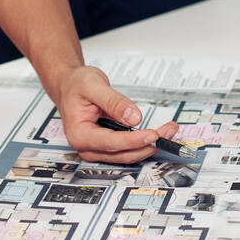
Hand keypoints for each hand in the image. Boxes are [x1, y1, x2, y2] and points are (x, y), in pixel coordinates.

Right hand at [47, 65, 179, 163]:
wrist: (69, 85)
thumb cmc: (76, 85)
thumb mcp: (94, 85)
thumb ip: (114, 102)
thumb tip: (134, 117)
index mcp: (79, 134)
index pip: (111, 142)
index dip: (134, 140)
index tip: (153, 135)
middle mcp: (88, 147)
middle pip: (123, 153)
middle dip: (148, 143)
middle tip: (169, 130)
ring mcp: (98, 149)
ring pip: (128, 154)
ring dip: (149, 145)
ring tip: (168, 130)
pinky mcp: (107, 146)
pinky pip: (128, 150)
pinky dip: (143, 143)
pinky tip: (157, 134)